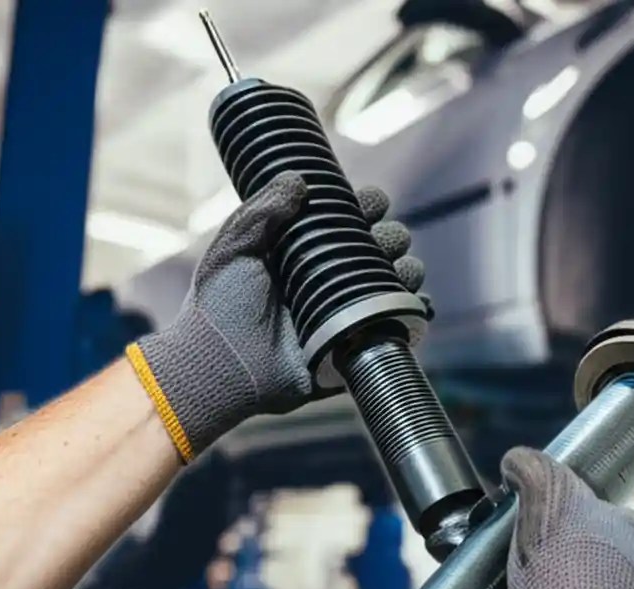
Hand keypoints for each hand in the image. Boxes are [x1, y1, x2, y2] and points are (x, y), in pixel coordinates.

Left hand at [127, 172, 425, 461]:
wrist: (222, 366)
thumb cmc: (219, 308)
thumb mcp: (233, 249)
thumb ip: (262, 211)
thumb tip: (298, 178)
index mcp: (303, 253)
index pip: (345, 222)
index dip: (364, 207)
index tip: (371, 202)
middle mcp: (329, 280)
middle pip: (377, 248)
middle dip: (390, 236)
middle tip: (383, 238)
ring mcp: (345, 313)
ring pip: (393, 283)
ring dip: (406, 268)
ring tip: (401, 267)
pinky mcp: (355, 345)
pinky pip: (395, 325)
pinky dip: (411, 311)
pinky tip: (414, 298)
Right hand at [502, 447, 633, 588]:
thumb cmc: (563, 578)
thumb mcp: (544, 499)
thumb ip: (534, 470)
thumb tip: (517, 460)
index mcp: (629, 523)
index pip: (582, 501)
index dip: (547, 509)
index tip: (526, 521)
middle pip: (579, 534)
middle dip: (552, 541)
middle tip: (523, 555)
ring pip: (578, 568)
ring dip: (553, 573)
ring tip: (530, 587)